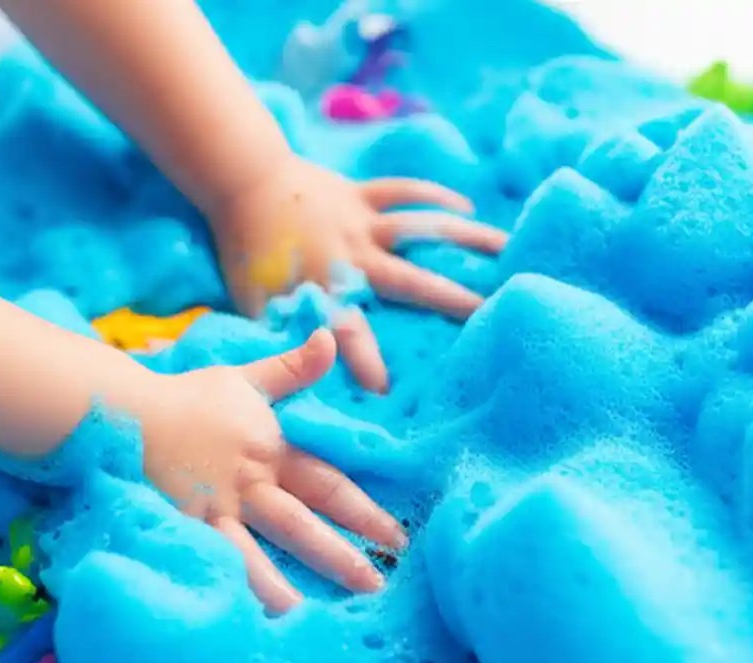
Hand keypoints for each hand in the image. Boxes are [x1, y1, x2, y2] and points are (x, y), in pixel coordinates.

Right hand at [134, 330, 406, 612]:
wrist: (125, 411)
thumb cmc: (188, 398)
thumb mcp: (245, 378)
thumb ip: (292, 369)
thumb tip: (331, 337)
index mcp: (271, 451)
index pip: (327, 484)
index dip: (364, 510)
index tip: (395, 537)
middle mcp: (249, 484)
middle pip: (302, 523)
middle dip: (340, 555)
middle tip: (375, 585)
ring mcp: (215, 508)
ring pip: (257, 549)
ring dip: (285, 582)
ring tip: (311, 615)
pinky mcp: (183, 524)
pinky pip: (212, 557)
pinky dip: (230, 582)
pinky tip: (246, 610)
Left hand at [206, 155, 507, 393]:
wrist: (244, 181)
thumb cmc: (249, 253)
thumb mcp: (254, 304)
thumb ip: (277, 339)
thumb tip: (292, 384)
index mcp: (325, 288)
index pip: (348, 334)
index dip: (366, 361)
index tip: (388, 391)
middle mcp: (353, 256)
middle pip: (410, 280)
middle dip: (450, 299)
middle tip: (491, 315)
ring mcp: (362, 222)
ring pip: (422, 228)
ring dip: (465, 237)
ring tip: (508, 250)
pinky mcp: (363, 195)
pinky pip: (405, 192)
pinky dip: (435, 196)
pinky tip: (467, 207)